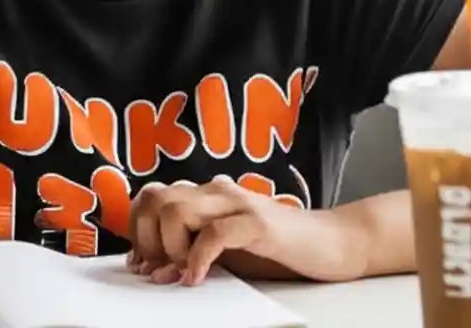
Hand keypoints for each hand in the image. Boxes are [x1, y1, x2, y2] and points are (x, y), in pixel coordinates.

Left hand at [126, 177, 367, 285]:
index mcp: (206, 195)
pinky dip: (198, 260)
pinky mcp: (258, 223)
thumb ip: (190, 251)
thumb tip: (152, 271)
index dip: (136, 229)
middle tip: (159, 269)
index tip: (143, 261)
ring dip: (170, 247)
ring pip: (177, 211)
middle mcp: (217, 192)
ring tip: (183, 273)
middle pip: (155, 198)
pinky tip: (198, 279)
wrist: (334, 241)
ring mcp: (238, 203)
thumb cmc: (278, 248)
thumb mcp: (226, 250)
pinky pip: (213, 234)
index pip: (149, 195)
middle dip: (146, 238)